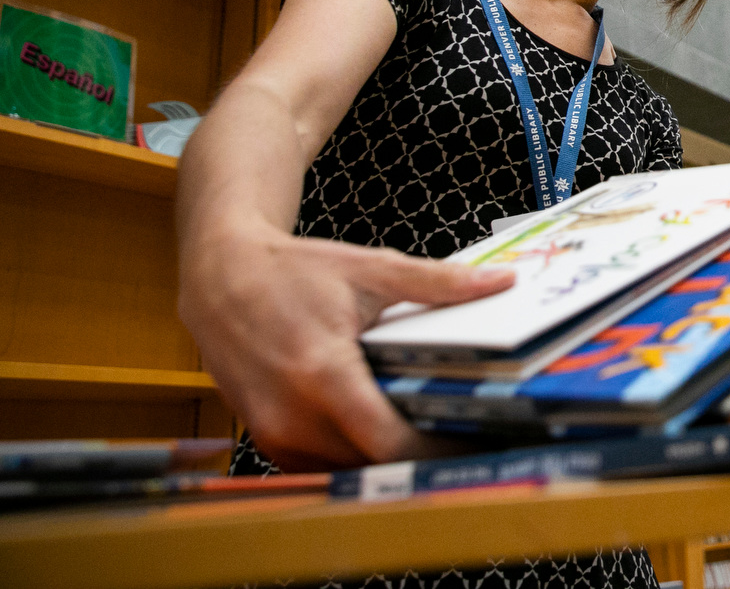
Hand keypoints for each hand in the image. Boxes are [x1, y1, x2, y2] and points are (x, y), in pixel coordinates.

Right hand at [180, 225, 513, 471]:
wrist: (220, 278)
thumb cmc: (292, 271)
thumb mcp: (370, 269)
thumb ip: (438, 283)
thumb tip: (500, 282)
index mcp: (323, 375)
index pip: (390, 443)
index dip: (437, 449)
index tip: (476, 440)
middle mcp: (293, 416)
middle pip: (373, 464)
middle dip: (422, 455)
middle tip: (467, 436)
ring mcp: (274, 434)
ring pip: (348, 469)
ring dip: (388, 459)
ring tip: (433, 432)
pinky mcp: (265, 439)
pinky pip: (321, 463)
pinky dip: (354, 453)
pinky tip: (385, 429)